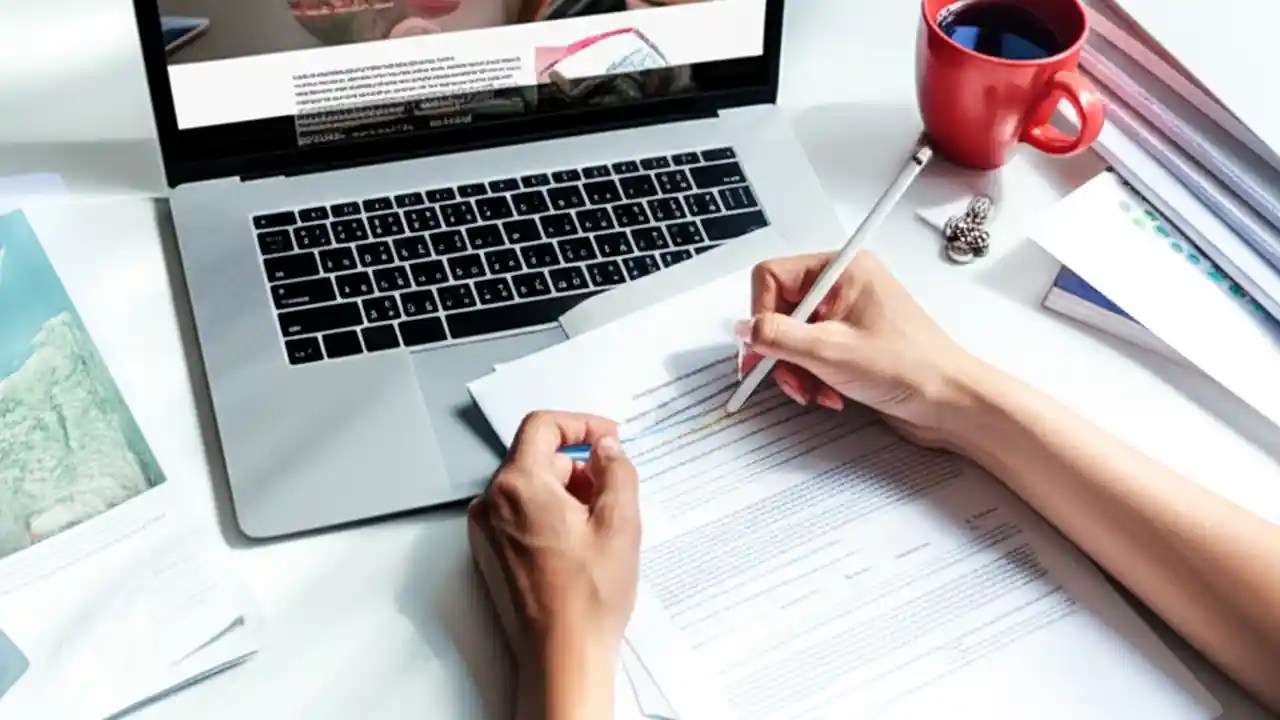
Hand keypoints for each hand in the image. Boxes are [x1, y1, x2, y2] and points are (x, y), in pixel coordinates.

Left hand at [468, 411, 640, 718]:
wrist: (560, 656)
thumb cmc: (586, 599)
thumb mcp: (621, 523)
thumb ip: (617, 471)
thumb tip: (607, 449)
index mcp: (519, 486)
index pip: (542, 426)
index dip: (580, 424)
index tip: (607, 438)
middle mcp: (492, 504)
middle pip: (536, 458)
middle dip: (577, 466)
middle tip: (611, 492)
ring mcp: (485, 531)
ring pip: (528, 487)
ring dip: (564, 493)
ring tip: (596, 527)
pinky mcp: (488, 554)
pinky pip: (518, 515)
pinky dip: (547, 516)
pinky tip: (575, 545)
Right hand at [740, 251, 979, 446]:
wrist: (952, 404)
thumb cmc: (910, 368)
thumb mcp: (831, 352)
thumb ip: (778, 336)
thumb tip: (743, 329)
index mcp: (843, 269)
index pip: (772, 277)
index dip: (761, 315)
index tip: (761, 351)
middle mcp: (843, 286)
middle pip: (779, 310)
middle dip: (781, 352)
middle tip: (790, 380)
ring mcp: (847, 315)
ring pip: (792, 337)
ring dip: (796, 370)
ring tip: (815, 392)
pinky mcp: (850, 342)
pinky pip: (810, 354)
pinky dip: (812, 378)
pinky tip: (829, 395)